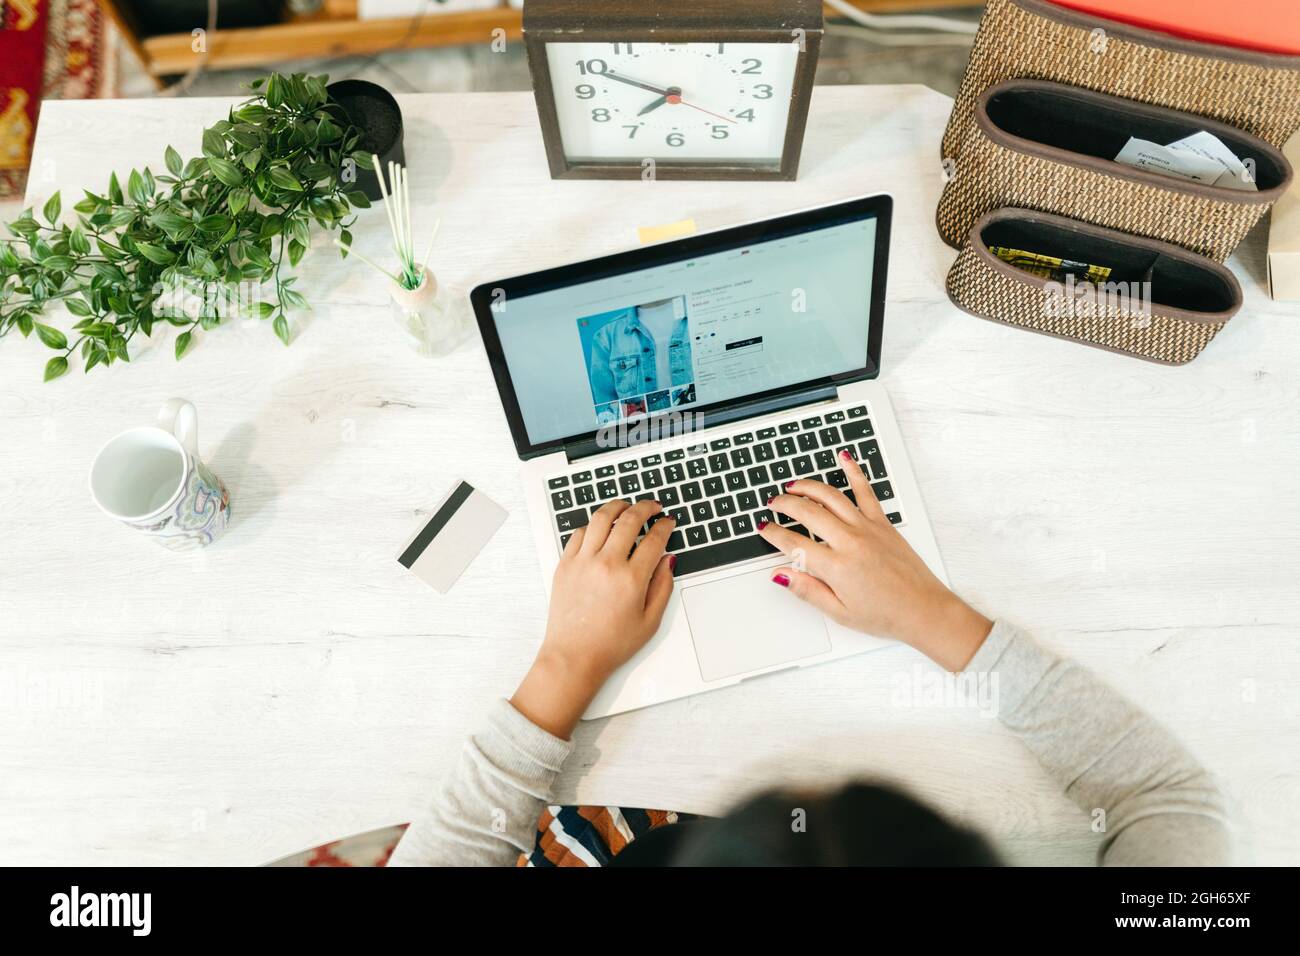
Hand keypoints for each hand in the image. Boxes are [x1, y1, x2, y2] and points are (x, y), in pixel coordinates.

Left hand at [510, 499, 676, 737]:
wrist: (574, 656)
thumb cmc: (610, 644)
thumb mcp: (650, 621)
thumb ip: (663, 587)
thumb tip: (667, 561)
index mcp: (631, 579)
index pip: (654, 539)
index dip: (665, 526)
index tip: (668, 522)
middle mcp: (606, 564)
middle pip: (629, 519)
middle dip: (646, 507)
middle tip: (653, 506)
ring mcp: (583, 562)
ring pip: (601, 518)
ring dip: (617, 506)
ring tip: (626, 506)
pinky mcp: (565, 565)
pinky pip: (579, 533)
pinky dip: (593, 525)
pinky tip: (601, 527)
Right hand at [759, 449, 991, 670]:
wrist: (923, 609)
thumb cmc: (886, 614)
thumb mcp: (839, 612)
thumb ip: (807, 590)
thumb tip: (781, 575)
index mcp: (836, 567)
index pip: (793, 543)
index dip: (774, 534)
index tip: (765, 528)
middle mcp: (850, 542)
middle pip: (808, 512)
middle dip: (785, 504)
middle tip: (774, 504)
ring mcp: (867, 528)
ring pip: (831, 496)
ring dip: (808, 487)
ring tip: (793, 485)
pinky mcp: (883, 523)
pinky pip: (866, 491)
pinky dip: (854, 472)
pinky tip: (845, 459)